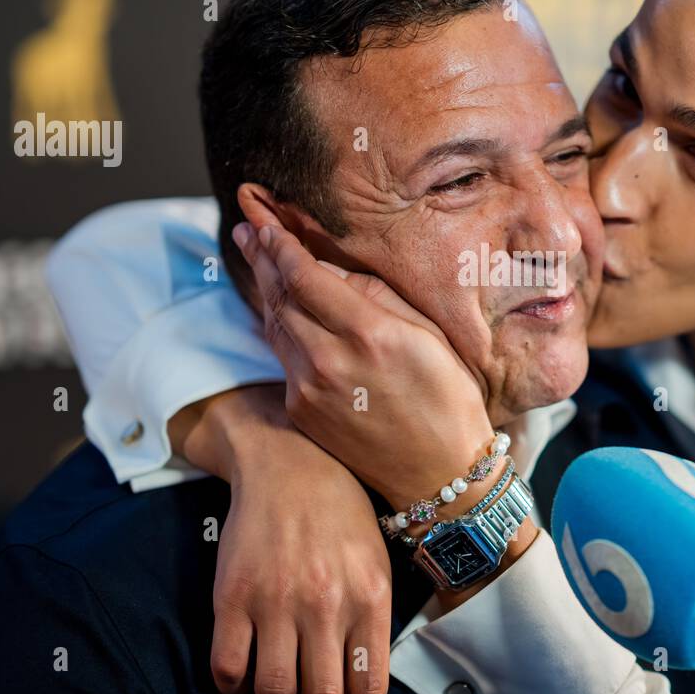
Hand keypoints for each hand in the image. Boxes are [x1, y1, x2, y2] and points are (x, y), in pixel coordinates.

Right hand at [170, 385, 391, 693]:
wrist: (290, 461)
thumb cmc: (339, 511)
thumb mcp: (377, 559)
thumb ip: (373, 619)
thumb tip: (364, 679)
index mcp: (369, 598)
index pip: (368, 690)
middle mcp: (325, 604)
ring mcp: (276, 602)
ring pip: (274, 693)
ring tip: (278, 686)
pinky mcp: (234, 596)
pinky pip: (228, 668)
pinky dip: (234, 685)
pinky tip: (244, 674)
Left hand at [231, 212, 493, 513]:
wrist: (440, 477)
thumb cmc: (448, 401)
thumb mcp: (429, 337)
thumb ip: (379, 297)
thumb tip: (335, 270)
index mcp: (368, 335)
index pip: (305, 275)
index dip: (280, 242)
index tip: (264, 216)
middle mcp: (329, 361)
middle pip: (279, 295)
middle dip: (260, 254)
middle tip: (245, 221)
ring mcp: (308, 390)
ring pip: (274, 324)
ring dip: (262, 286)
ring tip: (252, 251)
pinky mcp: (300, 411)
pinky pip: (281, 355)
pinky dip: (277, 323)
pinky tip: (277, 305)